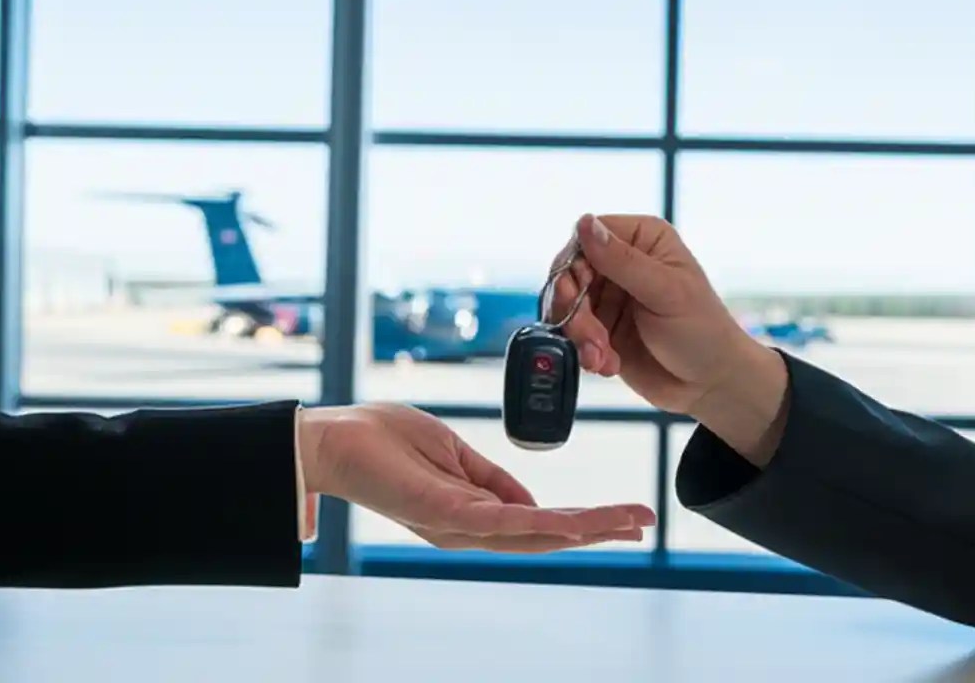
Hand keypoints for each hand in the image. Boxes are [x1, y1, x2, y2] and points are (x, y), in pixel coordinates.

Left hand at [298, 403, 654, 550]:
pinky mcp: (441, 513)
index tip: (626, 515)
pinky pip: (499, 520)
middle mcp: (467, 527)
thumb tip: (531, 502)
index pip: (538, 521)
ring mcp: (455, 524)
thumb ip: (491, 478)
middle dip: (598, 529)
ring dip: (584, 527)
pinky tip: (574, 523)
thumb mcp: (452, 453)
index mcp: (470, 511)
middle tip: (644, 523)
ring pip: (532, 532)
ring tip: (627, 521)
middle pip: (545, 535)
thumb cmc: (381, 441)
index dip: (584, 521)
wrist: (329, 439)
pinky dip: (539, 522)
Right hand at [551, 214, 789, 465]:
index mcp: (643, 240)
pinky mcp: (601, 329)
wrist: (710, 384)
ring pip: (566, 306)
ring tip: (602, 358)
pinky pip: (572, 333)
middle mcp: (622, 263)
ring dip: (579, 335)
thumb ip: (622, 261)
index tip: (577, 291)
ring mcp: (609, 297)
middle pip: (570, 273)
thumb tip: (584, 223)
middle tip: (592, 338)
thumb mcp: (665, 292)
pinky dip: (584, 351)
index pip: (588, 235)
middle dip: (575, 309)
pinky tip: (607, 365)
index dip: (575, 263)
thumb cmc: (702, 331)